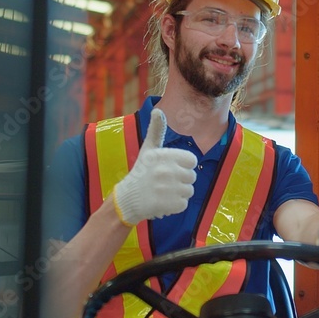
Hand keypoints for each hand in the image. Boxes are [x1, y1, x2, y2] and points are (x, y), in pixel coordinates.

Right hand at [113, 109, 197, 225]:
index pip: (191, 161)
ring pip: (189, 191)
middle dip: (180, 181)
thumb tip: (157, 110)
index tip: (170, 169)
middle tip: (164, 182)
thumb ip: (156, 130)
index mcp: (165, 155)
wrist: (126, 199)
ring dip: (178, 194)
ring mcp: (169, 189)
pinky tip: (162, 202)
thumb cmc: (141, 172)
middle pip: (192, 177)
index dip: (183, 166)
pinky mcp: (169, 204)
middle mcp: (167, 171)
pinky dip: (175, 206)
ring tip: (162, 192)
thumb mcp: (148, 149)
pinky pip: (184, 204)